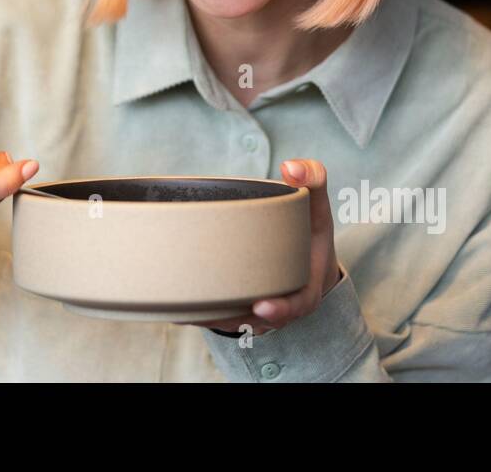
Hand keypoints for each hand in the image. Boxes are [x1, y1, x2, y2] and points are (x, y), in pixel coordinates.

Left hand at [175, 159, 340, 335]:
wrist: (307, 258)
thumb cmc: (308, 228)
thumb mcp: (316, 204)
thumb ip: (312, 179)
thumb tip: (290, 167)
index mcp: (305, 287)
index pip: (296, 305)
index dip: (280, 309)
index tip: (261, 306)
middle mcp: (281, 306)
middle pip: (256, 321)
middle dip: (232, 318)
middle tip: (205, 312)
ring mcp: (259, 313)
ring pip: (233, 322)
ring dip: (208, 319)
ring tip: (182, 310)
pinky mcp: (240, 310)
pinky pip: (221, 317)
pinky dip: (200, 315)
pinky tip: (173, 309)